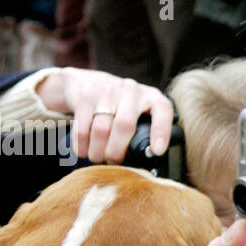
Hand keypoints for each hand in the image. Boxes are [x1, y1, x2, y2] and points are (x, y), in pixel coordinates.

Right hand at [35, 68, 173, 163]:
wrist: (88, 82)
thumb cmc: (120, 108)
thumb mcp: (139, 114)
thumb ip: (145, 133)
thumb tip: (145, 163)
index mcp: (152, 97)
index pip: (163, 110)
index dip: (161, 132)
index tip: (156, 151)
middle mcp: (132, 90)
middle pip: (125, 125)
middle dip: (117, 151)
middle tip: (113, 162)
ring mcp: (108, 90)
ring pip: (101, 129)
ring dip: (98, 151)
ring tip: (98, 158)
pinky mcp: (86, 95)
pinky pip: (82, 127)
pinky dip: (82, 145)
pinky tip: (84, 151)